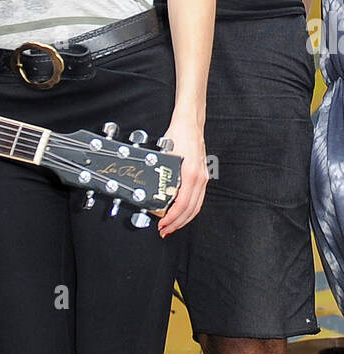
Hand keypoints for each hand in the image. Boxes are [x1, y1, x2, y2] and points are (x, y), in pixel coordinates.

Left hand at [156, 115, 207, 237]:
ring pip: (196, 206)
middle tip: (165, 230)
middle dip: (177, 223)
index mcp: (190, 174)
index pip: (182, 204)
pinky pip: (198, 199)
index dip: (172, 218)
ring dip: (184, 219)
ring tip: (172, 226)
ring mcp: (203, 178)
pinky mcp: (202, 176)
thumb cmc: (179, 134)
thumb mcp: (165, 155)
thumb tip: (151, 191)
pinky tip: (181, 213)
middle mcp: (199, 178)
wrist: (190, 123)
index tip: (162, 224)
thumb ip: (161, 173)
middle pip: (190, 209)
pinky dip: (190, 209)